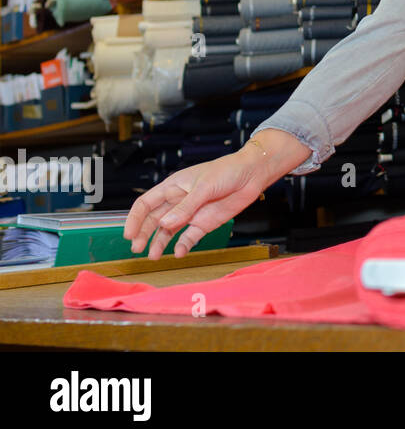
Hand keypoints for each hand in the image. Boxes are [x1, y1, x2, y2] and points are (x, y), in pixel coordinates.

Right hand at [123, 147, 269, 259]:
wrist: (252, 174)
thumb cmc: (227, 171)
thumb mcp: (204, 186)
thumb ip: (185, 207)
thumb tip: (164, 224)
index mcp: (173, 187)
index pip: (146, 204)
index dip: (135, 218)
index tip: (129, 234)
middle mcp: (178, 202)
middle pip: (154, 220)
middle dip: (144, 234)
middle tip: (136, 250)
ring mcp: (191, 214)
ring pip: (169, 231)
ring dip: (160, 243)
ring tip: (154, 256)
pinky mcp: (204, 223)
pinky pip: (189, 237)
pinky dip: (183, 245)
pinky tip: (179, 253)